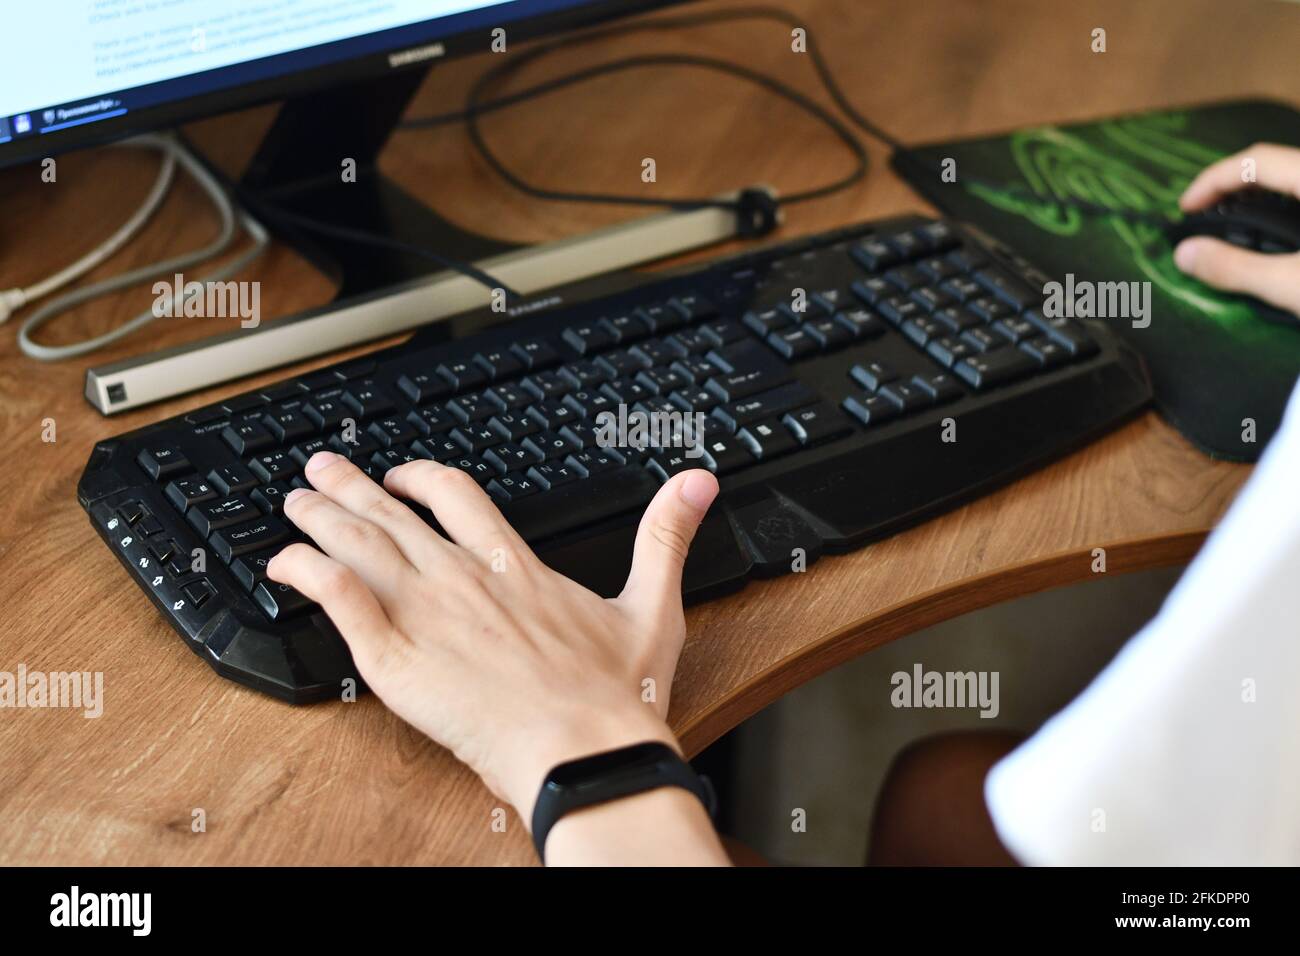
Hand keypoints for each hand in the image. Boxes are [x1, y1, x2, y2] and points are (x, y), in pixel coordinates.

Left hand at [266, 451, 719, 823]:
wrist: (585, 752)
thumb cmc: (616, 696)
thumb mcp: (652, 605)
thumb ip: (665, 536)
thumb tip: (696, 482)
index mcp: (515, 567)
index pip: (457, 498)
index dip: (422, 479)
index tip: (401, 475)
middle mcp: (464, 579)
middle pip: (394, 516)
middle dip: (351, 488)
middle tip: (318, 470)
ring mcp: (427, 614)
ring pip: (361, 548)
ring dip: (322, 520)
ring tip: (293, 502)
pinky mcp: (398, 658)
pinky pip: (342, 604)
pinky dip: (310, 577)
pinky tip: (285, 563)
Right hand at [1173, 142, 1299, 316]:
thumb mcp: (1291, 284)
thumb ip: (1235, 267)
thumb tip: (1184, 255)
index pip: (1254, 161)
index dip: (1212, 181)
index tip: (1185, 208)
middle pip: (1273, 165)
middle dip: (1232, 187)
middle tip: (1204, 216)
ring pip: (1293, 180)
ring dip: (1258, 199)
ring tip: (1233, 227)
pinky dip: (1283, 210)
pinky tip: (1275, 238)